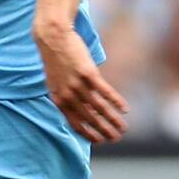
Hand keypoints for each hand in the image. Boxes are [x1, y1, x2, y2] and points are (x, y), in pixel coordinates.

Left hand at [34, 22, 127, 143]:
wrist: (53, 37)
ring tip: (123, 128)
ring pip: (99, 108)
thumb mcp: (56, 82)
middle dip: (104, 131)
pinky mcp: (88, 73)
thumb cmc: (56, 59)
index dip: (88, 133)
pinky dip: (116, 101)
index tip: (99, 141)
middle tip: (116, 139)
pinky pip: (105, 92)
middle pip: (89, 119)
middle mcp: (68, 95)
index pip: (75, 123)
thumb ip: (66, 96)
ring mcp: (78, 85)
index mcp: (58, 100)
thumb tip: (82, 108)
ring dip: (113, 120)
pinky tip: (125, 109)